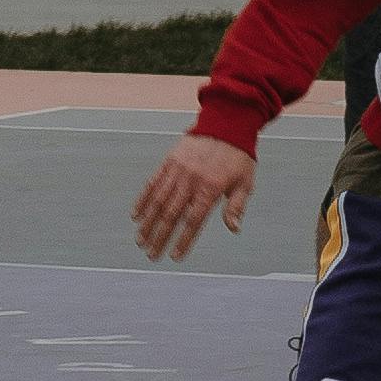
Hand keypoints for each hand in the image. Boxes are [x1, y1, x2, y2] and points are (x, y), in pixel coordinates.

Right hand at [133, 135, 252, 263]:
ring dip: (147, 222)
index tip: (175, 256)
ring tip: (140, 239)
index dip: (183, 241)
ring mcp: (178, 170)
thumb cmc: (237, 156)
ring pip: (158, 201)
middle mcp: (191, 181)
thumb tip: (234, 228)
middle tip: (151, 254)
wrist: (226, 124)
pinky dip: (143, 199)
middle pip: (171, 215)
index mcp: (210, 189)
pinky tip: (136, 214)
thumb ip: (236, 207)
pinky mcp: (169, 161)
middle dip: (159, 237)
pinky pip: (153, 182)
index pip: (193, 221)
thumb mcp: (245, 183)